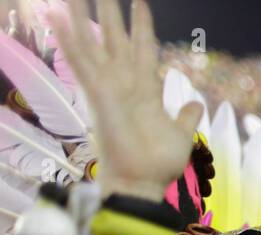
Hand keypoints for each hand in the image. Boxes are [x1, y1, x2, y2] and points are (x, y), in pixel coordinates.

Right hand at [51, 0, 202, 200]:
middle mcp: (123, 83)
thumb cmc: (159, 162)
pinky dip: (67, 37)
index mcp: (144, 89)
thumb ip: (186, 116)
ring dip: (82, 15)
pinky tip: (55, 12)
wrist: (143, 181)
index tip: (140, 1)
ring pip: (92, 41)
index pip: (141, 48)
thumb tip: (196, 102)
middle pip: (115, 37)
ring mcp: (108, 85)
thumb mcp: (181, 133)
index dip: (141, 25)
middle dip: (110, 10)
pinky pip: (79, 59)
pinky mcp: (97, 92)